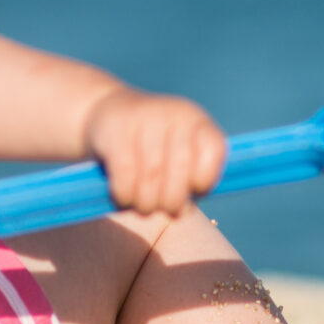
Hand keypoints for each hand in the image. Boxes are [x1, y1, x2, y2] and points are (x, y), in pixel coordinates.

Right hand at [80, 88, 226, 216]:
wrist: (110, 113)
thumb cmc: (152, 147)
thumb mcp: (178, 154)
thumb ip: (190, 179)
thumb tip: (183, 209)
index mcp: (197, 121)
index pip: (213, 150)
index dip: (205, 180)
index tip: (191, 192)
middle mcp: (175, 114)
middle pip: (181, 167)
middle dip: (172, 200)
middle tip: (163, 210)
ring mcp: (145, 118)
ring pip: (151, 175)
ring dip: (147, 202)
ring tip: (143, 207)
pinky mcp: (116, 129)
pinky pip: (125, 174)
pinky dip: (125, 195)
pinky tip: (124, 197)